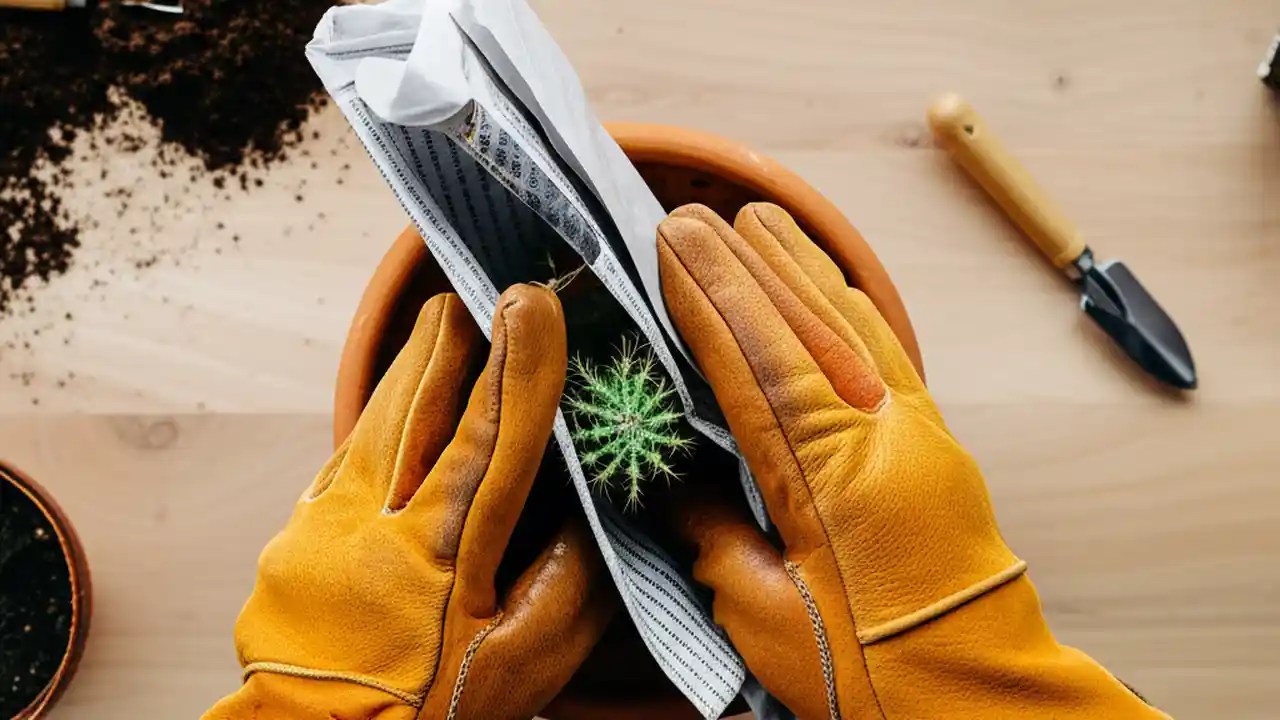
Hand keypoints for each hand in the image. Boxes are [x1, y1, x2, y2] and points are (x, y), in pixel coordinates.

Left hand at [204, 285, 612, 719]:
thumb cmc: (431, 710)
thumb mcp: (525, 666)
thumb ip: (573, 584)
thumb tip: (600, 505)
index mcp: (437, 560)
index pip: (487, 442)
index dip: (518, 367)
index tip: (534, 300)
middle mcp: (371, 525)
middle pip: (416, 401)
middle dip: (456, 334)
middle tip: (490, 284)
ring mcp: (322, 520)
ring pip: (377, 411)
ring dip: (420, 359)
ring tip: (456, 312)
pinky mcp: (297, 524)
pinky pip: (349, 444)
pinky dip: (387, 406)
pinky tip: (410, 386)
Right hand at [658, 203, 1164, 718]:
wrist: (983, 695)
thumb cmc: (876, 673)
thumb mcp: (767, 620)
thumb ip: (714, 539)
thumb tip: (681, 489)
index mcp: (831, 475)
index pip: (757, 360)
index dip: (710, 297)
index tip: (673, 243)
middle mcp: (881, 435)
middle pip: (804, 324)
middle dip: (744, 262)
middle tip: (695, 213)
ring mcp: (917, 432)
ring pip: (853, 323)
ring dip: (800, 267)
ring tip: (757, 222)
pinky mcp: (938, 442)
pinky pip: (892, 351)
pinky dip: (854, 305)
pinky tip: (831, 283)